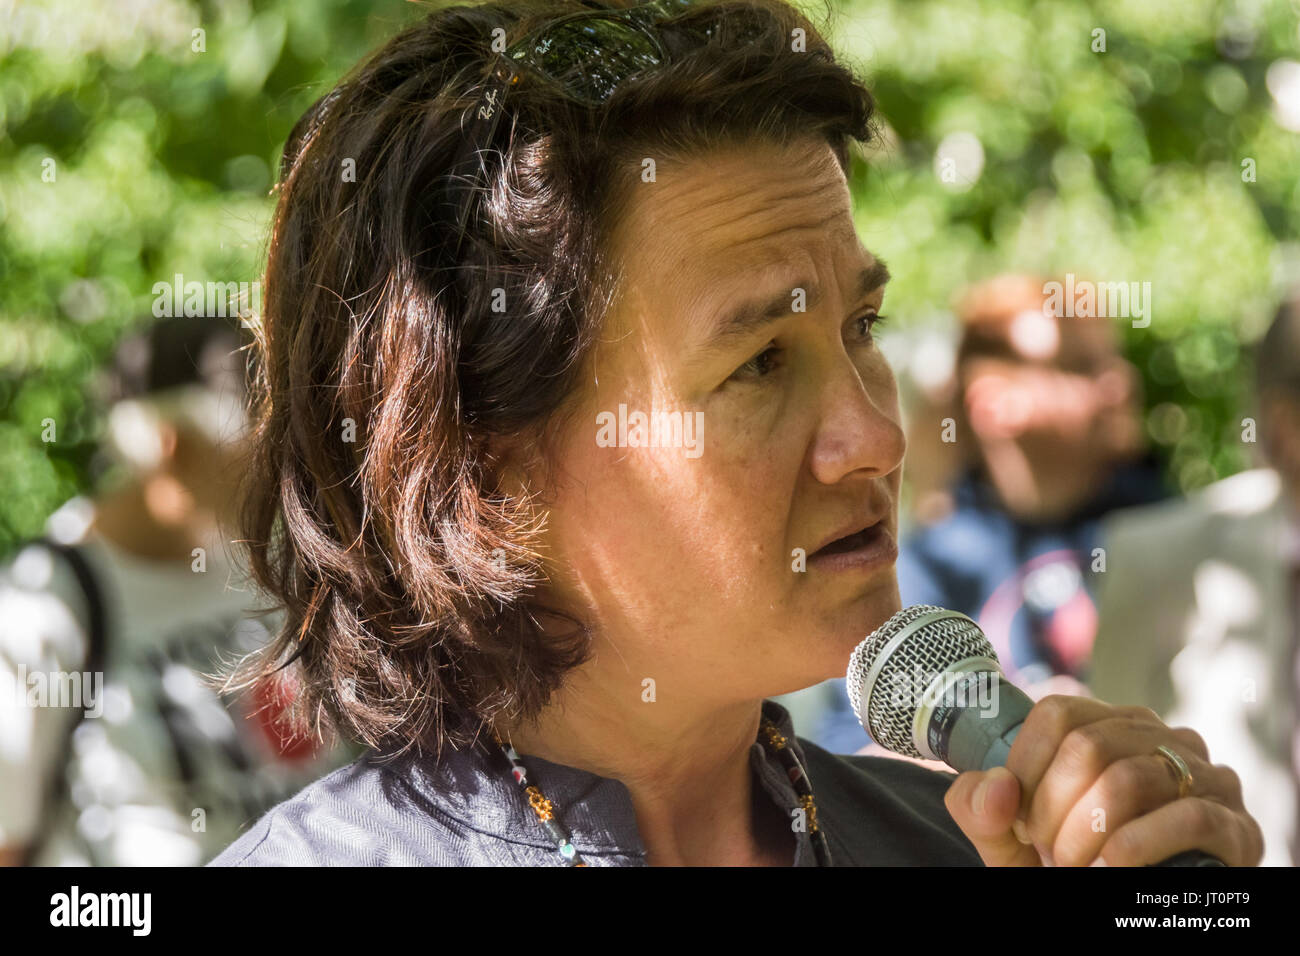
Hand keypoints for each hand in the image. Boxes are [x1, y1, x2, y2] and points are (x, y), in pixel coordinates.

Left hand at [942, 695, 1263, 865]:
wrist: (1136, 915)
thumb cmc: (1072, 865)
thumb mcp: (1014, 840)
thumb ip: (984, 810)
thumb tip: (995, 786)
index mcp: (1110, 726)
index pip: (1057, 713)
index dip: (1025, 767)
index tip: (1018, 817)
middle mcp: (1161, 738)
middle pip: (1087, 746)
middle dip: (1051, 810)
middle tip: (1046, 851)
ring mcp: (1205, 776)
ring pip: (1128, 780)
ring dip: (1085, 834)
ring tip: (1074, 866)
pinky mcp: (1235, 824)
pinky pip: (1184, 819)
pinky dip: (1134, 848)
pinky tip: (1111, 868)